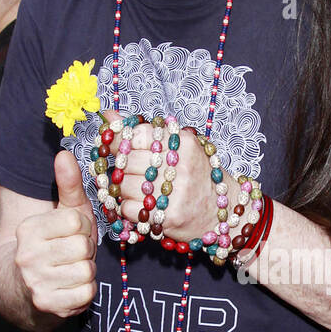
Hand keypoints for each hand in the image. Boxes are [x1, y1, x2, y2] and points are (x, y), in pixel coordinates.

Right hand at [14, 150, 96, 316]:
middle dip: (85, 252)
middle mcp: (27, 255)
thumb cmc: (51, 247)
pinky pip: (86, 293)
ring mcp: (36, 282)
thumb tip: (64, 153)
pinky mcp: (48, 305)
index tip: (70, 235)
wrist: (22, 290)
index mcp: (28, 230)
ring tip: (70, 271)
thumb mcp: (61, 214)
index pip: (76, 221)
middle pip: (83, 247)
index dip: (81, 229)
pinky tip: (70, 288)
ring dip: (86, 272)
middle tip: (72, 256)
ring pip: (86, 271)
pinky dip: (84, 292)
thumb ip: (67, 185)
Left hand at [117, 118, 221, 240]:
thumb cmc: (198, 177)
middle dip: (122, 168)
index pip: (136, 135)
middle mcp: (180, 164)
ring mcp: (175, 192)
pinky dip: (128, 208)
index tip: (119, 148)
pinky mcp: (169, 215)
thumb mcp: (179, 147)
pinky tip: (143, 206)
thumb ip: (145, 132)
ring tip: (141, 192)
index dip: (121, 142)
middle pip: (127, 161)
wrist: (222, 212)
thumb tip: (108, 116)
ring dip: (124, 190)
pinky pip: (128, 208)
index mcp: (183, 142)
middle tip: (132, 174)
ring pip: (123, 185)